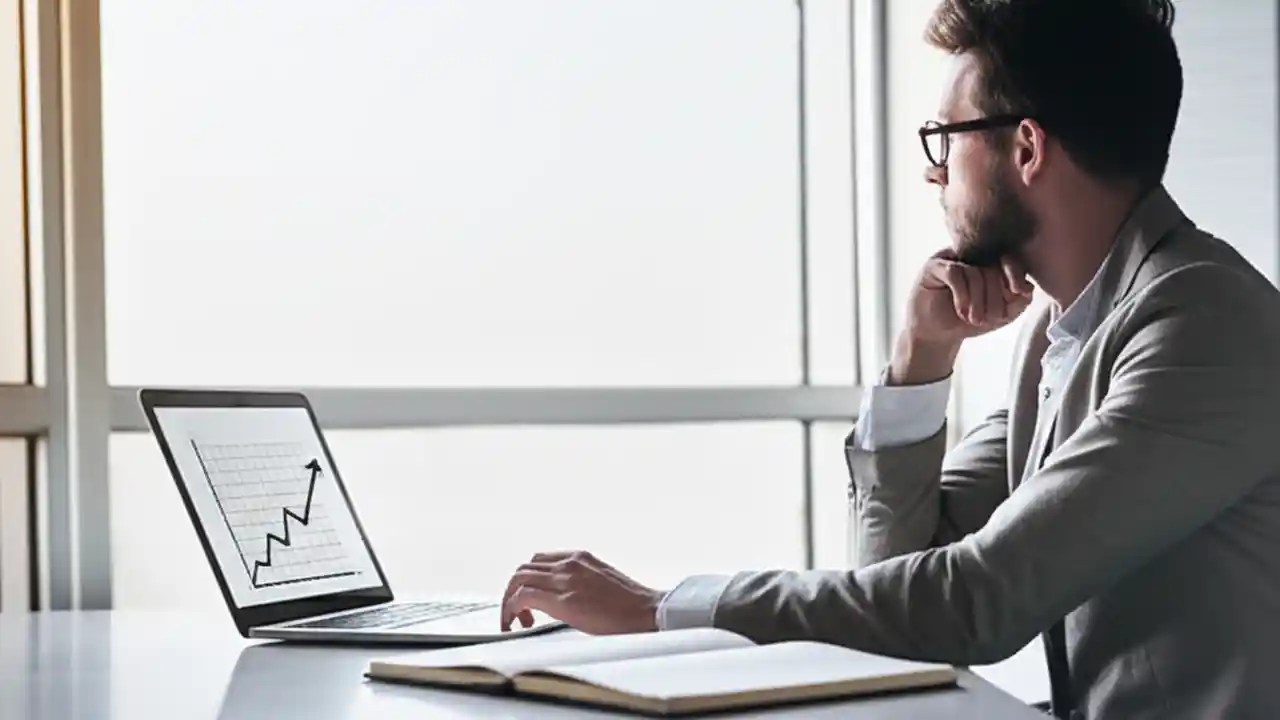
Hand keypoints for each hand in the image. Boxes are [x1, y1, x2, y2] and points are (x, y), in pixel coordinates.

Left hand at [500, 551, 664, 634]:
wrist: (648, 612)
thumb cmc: (631, 605)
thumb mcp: (601, 582)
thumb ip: (580, 583)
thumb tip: (566, 600)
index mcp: (580, 558)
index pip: (539, 561)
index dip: (528, 580)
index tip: (529, 600)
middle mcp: (569, 563)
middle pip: (524, 568)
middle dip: (513, 590)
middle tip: (517, 613)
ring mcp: (564, 579)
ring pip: (518, 579)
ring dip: (509, 600)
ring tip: (514, 621)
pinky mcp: (562, 600)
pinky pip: (522, 597)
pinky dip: (512, 610)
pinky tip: (518, 625)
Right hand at [890, 250, 1034, 384]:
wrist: (936, 335)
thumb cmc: (968, 321)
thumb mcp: (1000, 315)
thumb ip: (1019, 301)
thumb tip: (1028, 287)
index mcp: (989, 263)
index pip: (1008, 258)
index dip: (1016, 273)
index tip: (1019, 292)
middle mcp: (971, 256)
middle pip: (992, 267)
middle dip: (994, 296)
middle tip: (990, 319)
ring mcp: (951, 259)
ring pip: (974, 272)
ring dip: (977, 300)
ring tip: (974, 320)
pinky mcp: (933, 266)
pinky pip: (955, 273)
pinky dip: (962, 295)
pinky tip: (961, 311)